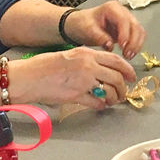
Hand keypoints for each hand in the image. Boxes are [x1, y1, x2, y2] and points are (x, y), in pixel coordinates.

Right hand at [16, 46, 137, 108]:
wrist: (28, 77)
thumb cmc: (45, 66)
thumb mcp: (70, 55)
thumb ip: (87, 60)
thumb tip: (102, 68)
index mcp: (87, 54)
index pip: (116, 60)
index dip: (127, 70)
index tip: (131, 76)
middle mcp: (88, 66)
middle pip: (116, 77)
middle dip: (123, 87)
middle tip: (123, 93)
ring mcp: (83, 81)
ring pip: (109, 91)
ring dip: (114, 98)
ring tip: (112, 101)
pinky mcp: (76, 96)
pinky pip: (96, 103)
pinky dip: (101, 106)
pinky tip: (99, 106)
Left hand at [68, 0, 145, 58]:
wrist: (80, 24)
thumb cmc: (83, 23)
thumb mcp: (88, 29)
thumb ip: (99, 37)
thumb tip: (110, 45)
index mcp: (112, 8)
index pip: (123, 20)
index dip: (125, 33)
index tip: (122, 46)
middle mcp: (122, 12)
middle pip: (135, 25)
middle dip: (133, 41)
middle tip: (127, 54)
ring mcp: (126, 20)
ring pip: (139, 31)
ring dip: (136, 45)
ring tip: (128, 56)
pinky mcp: (128, 29)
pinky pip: (137, 36)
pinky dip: (136, 45)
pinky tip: (129, 53)